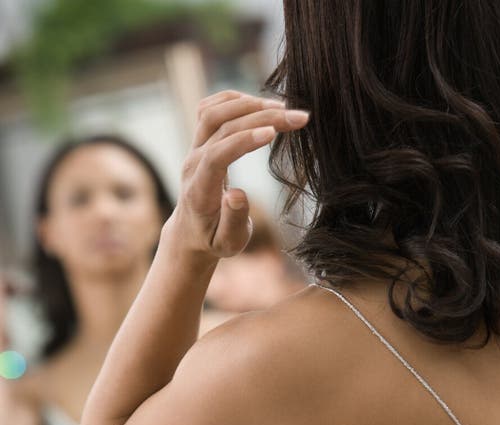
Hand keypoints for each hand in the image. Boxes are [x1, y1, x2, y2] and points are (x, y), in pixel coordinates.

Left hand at [166, 90, 309, 257]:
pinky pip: (210, 108)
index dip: (243, 140)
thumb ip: (233, 221)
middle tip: (299, 118)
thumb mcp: (228, 242)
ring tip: (284, 108)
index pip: (217, 155)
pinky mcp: (199, 140)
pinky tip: (261, 104)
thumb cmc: (215, 239)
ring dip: (250, 104)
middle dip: (261, 117)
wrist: (191, 231)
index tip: (273, 133)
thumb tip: (238, 195)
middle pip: (221, 126)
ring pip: (215, 111)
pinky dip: (235, 100)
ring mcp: (194, 147)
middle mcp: (193, 162)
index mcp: (200, 189)